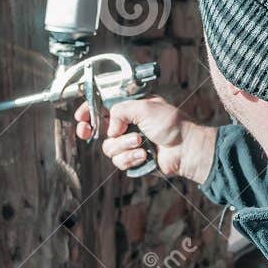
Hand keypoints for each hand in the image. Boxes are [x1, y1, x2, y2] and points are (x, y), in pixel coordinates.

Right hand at [74, 95, 215, 182]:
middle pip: (98, 129)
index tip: (81, 117)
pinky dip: (131, 158)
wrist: (186, 149)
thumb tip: (110, 128)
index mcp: (129, 108)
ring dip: (124, 145)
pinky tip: (145, 155)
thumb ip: (120, 111)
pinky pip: (119, 161)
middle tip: (87, 132)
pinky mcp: (132, 159)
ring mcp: (129, 143)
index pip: (102, 107)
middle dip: (92, 131)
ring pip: (108, 147)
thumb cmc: (172, 124)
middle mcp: (127, 125)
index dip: (88, 111)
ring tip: (141, 142)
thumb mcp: (144, 107)